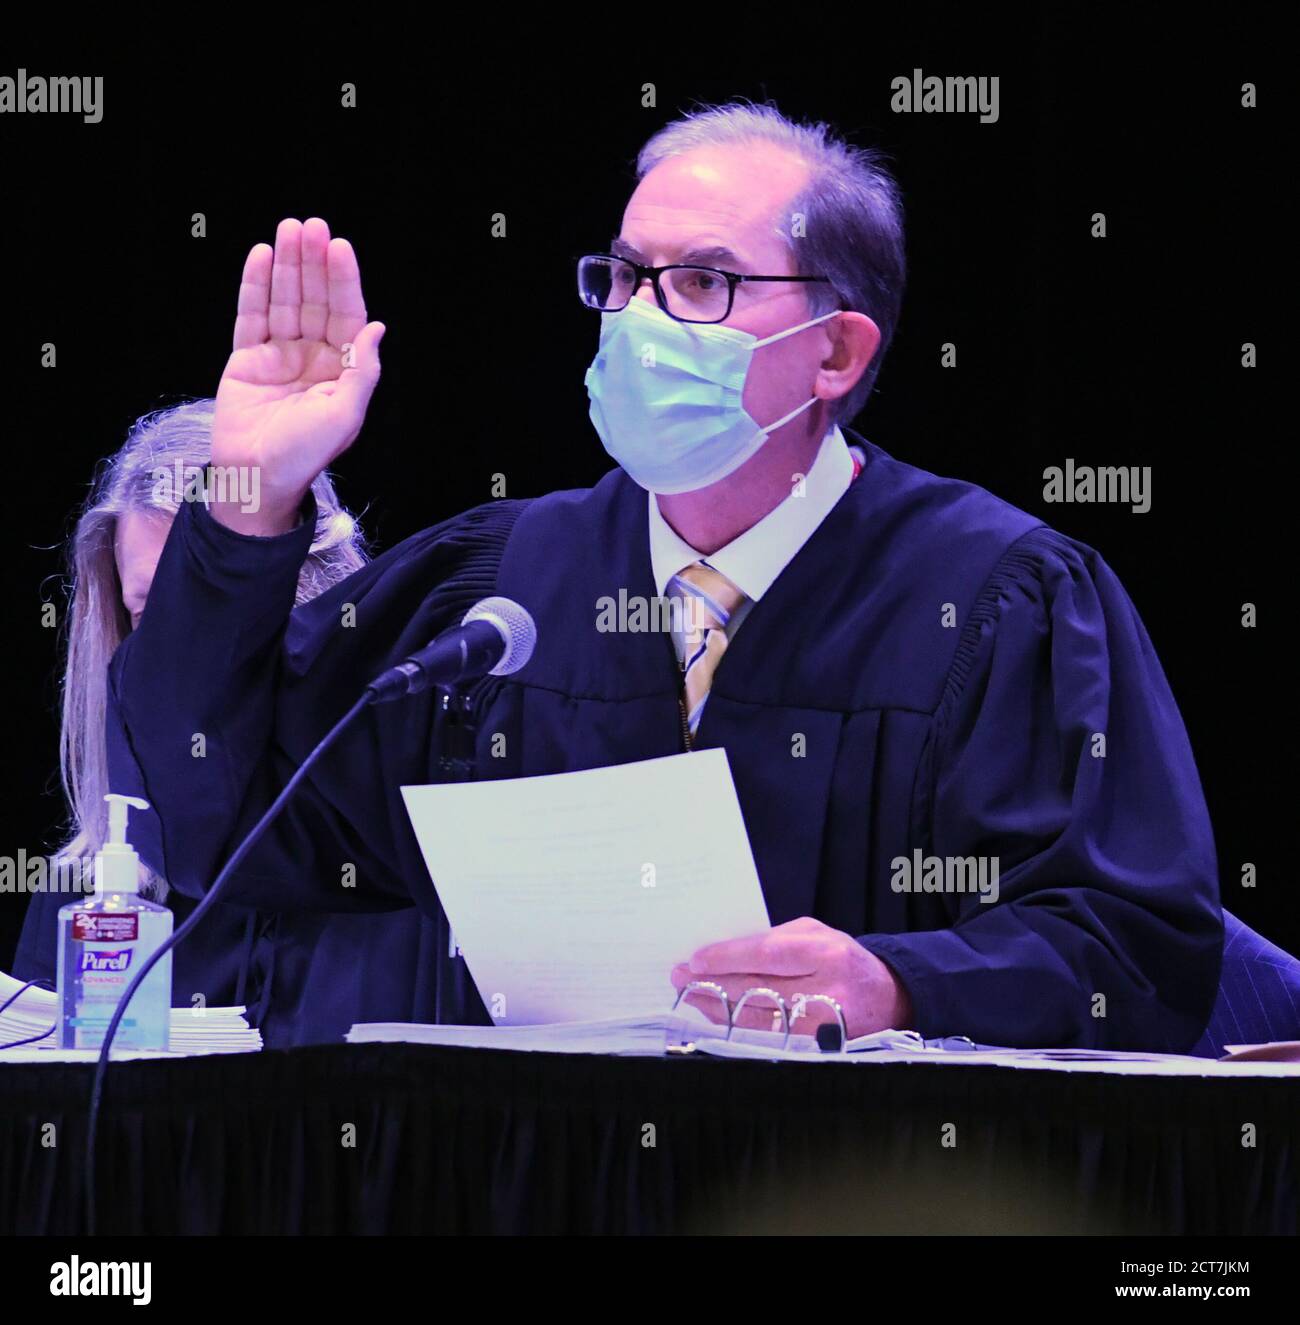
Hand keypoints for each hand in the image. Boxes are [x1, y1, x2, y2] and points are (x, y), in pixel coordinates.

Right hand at [210, 217, 384, 534]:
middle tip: (312, 226)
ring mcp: (280, 355)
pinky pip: (252, 315)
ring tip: (288, 229)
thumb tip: (377, 328)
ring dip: (287, 265)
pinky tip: (260, 255)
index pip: (346, 316)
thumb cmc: (305, 454)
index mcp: (342, 370)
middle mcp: (313, 358)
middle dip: (314, 264)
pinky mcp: (247, 358)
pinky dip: (255, 286)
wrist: (256, 478)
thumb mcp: (345, 415)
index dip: (343, 282)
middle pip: (316, 300)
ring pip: (285, 300)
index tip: (340, 247)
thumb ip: (362, 371)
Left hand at [670, 916, 913, 1039]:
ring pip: (758, 1020)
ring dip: (718, 1009)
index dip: (727, 959)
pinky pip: (767, 1039)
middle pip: (757, 990)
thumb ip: (773, 939)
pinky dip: (737, 1028)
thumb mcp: (815, 934)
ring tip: (690, 996)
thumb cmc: (840, 958)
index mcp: (826, 953)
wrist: (887, 997)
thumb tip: (722, 955)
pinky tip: (717, 1017)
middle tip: (680, 977)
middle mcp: (827, 992)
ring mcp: (822, 1028)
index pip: (767, 955)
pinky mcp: (817, 1051)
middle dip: (713, 984)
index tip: (695, 960)